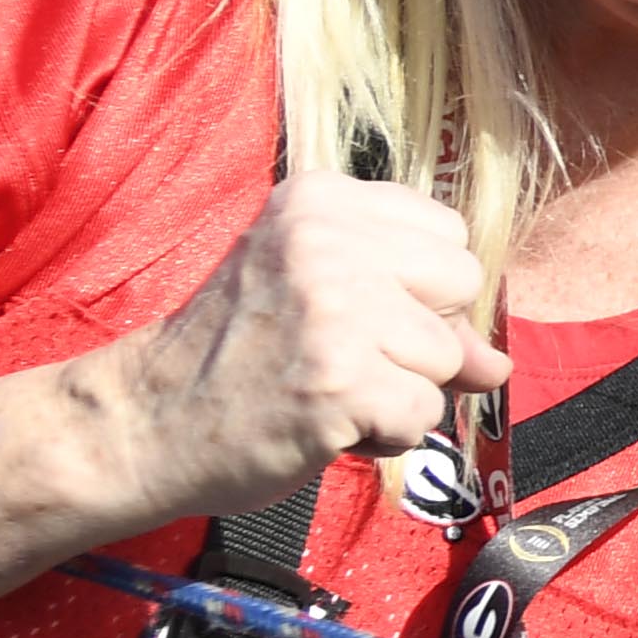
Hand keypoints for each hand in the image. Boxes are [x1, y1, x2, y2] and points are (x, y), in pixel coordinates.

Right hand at [92, 175, 503, 520]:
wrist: (139, 424)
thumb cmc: (233, 357)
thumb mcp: (317, 297)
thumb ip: (417, 311)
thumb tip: (498, 363)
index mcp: (320, 200)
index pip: (447, 234)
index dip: (415, 289)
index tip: (348, 311)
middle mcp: (327, 240)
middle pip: (461, 283)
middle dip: (419, 335)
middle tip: (335, 354)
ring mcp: (335, 309)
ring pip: (448, 357)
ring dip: (398, 392)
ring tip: (322, 391)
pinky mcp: (340, 381)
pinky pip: (423, 415)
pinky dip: (385, 437)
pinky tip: (321, 425)